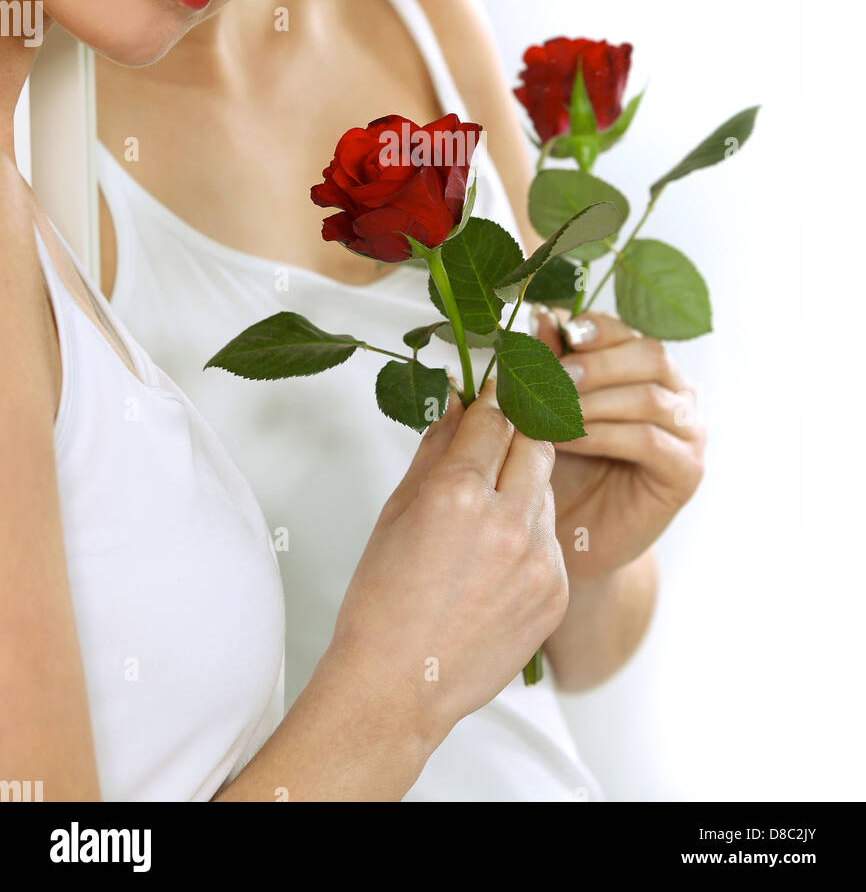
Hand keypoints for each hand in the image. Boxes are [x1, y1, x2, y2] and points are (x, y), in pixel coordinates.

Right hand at [324, 379, 567, 751]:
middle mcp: (506, 521)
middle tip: (512, 417)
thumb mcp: (396, 511)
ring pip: (545, 491)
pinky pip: (550, 540)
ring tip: (487, 509)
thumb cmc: (382, 603)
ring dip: (524, 483)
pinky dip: (530, 534)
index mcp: (457, 494)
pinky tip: (495, 558)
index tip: (503, 378)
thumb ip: (436, 450)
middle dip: (523, 426)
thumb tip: (457, 403)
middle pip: (536, 442)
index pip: (494, 417)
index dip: (497, 394)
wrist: (398, 688)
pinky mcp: (557, 591)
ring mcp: (539, 560)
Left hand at [532, 309, 705, 580]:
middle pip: (649, 355)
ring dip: (594, 401)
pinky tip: (567, 441)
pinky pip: (649, 440)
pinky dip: (603, 435)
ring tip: (551, 413)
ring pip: (649, 397)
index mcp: (644, 367)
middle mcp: (676, 392)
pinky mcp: (686, 470)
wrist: (574, 536)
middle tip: (553, 378)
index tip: (560, 334)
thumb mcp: (550, 408)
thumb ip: (550, 364)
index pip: (629, 331)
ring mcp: (687, 431)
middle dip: (596, 363)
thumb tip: (540, 315)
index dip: (595, 328)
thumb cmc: (560, 465)